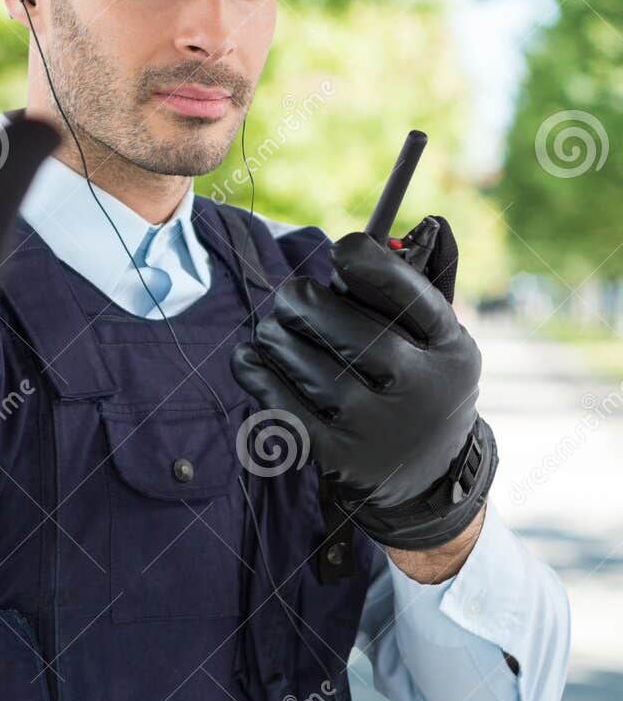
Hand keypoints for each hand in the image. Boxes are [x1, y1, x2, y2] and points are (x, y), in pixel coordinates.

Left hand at [230, 216, 495, 549]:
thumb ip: (426, 282)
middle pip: (347, 328)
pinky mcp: (337, 457)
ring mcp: (378, 428)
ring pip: (305, 362)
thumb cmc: (419, 381)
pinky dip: (255, 372)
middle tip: (292, 296)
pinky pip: (279, 402)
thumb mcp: (440, 339)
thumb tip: (430, 221)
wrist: (423, 479)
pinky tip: (249, 356)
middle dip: (305, 301)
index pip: (411, 295)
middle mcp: (421, 390)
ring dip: (277, 335)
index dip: (370, 265)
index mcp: (451, 348)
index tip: (342, 250)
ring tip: (273, 329)